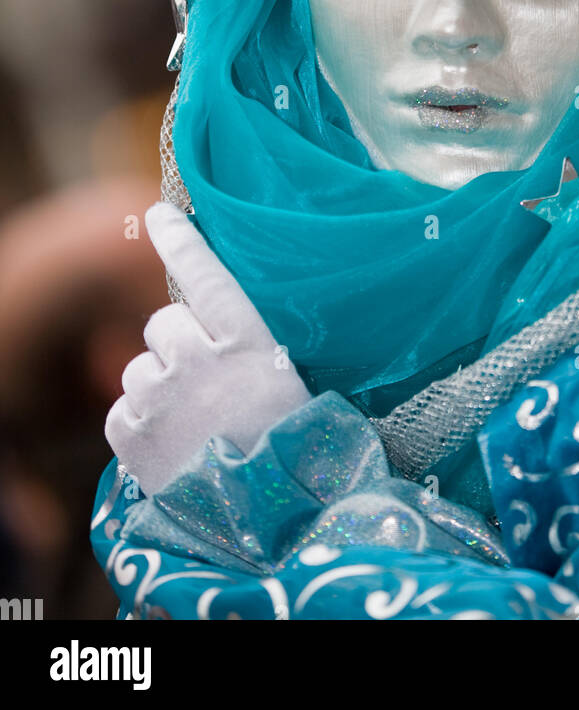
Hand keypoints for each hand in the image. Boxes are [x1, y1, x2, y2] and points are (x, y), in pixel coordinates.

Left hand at [105, 201, 309, 495]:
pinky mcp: (130, 435)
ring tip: (191, 424)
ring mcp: (160, 397)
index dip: (182, 239)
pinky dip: (138, 424)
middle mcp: (198, 360)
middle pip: (163, 322)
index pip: (206, 273)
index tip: (159, 214)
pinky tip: (170, 445)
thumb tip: (227, 329)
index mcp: (248, 341)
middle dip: (176, 345)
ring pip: (139, 367)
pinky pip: (121, 410)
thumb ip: (253, 349)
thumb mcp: (291, 384)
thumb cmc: (294, 451)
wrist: (273, 528)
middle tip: (203, 381)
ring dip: (158, 387)